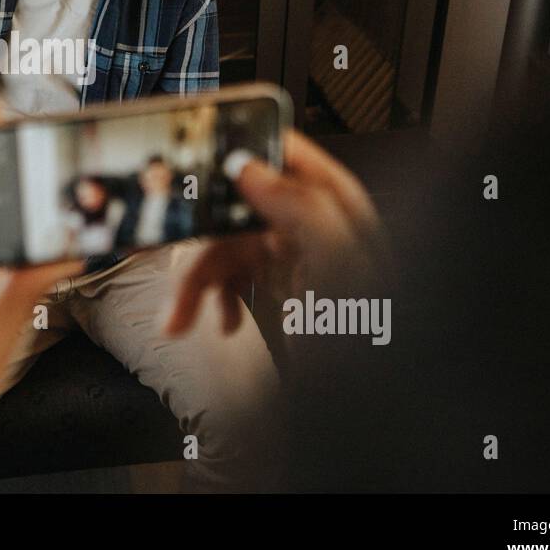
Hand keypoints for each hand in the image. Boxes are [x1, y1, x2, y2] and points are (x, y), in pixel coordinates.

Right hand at [166, 129, 382, 335]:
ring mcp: (299, 260)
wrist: (369, 403)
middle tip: (175, 273)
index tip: (197, 154)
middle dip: (201, 243)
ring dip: (197, 283)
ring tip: (178, 319)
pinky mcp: (284, 289)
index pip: (288, 154)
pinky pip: (235, 278)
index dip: (245, 146)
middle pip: (240, 210)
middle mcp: (316, 229)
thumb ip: (302, 208)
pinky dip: (215, 300)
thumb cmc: (373, 338)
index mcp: (337, 210)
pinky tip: (218, 324)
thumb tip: (253, 168)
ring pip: (229, 248)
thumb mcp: (341, 270)